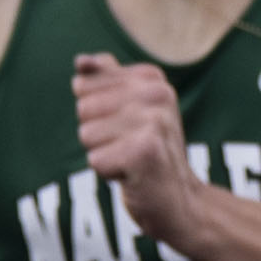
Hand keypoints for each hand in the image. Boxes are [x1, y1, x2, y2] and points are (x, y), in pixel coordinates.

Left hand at [72, 53, 201, 246]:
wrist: (181, 199)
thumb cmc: (149, 151)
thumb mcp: (131, 108)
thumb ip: (105, 79)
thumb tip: (80, 61)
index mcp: (151, 77)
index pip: (83, 85)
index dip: (96, 112)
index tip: (126, 125)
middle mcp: (157, 94)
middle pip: (83, 108)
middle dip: (97, 134)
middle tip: (129, 146)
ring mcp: (154, 122)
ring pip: (87, 134)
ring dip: (103, 154)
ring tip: (131, 159)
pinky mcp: (145, 152)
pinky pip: (95, 160)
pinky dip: (109, 174)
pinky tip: (134, 174)